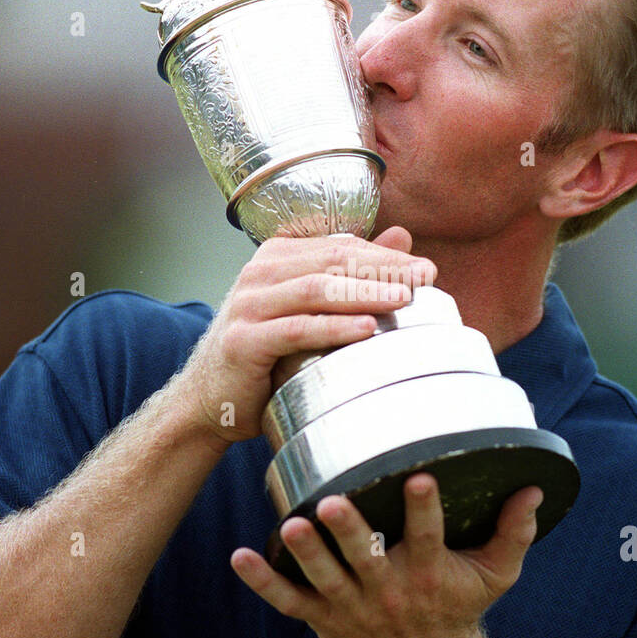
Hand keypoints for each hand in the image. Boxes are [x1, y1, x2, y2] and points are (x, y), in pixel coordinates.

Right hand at [175, 227, 436, 446]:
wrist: (209, 399)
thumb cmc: (267, 355)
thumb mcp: (310, 310)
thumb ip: (350, 273)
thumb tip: (403, 238)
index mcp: (277, 258)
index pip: (340, 247)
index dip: (386, 256)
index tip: (426, 270)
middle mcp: (259, 273)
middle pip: (332, 261)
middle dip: (383, 269)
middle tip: (425, 279)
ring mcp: (248, 305)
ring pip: (316, 289)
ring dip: (364, 292)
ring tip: (403, 298)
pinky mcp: (244, 341)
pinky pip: (297, 329)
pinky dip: (334, 327)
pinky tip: (367, 329)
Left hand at [230, 474, 543, 637]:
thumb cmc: (459, 610)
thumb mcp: (496, 575)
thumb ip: (515, 532)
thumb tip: (536, 488)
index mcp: (429, 576)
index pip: (429, 538)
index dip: (424, 510)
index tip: (418, 477)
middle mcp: (388, 591)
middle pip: (366, 558)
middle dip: (350, 531)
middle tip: (334, 502)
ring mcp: (351, 608)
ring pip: (324, 578)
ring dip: (306, 553)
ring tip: (291, 523)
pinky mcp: (323, 620)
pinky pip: (288, 603)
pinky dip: (263, 582)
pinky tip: (239, 556)